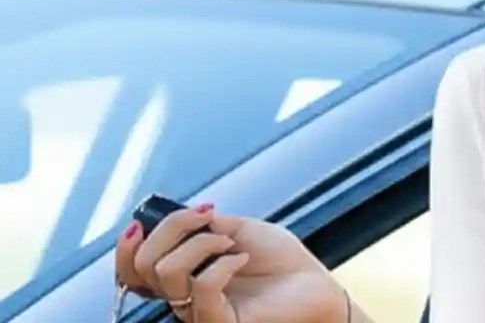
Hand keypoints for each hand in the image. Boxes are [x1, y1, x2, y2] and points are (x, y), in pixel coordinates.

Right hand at [115, 203, 348, 322]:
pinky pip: (202, 289)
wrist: (314, 284)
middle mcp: (184, 298)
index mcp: (183, 277)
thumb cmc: (281, 261)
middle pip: (143, 265)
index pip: (132, 270)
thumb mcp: (237, 230)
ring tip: (232, 242)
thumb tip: (179, 214)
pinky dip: (222, 264)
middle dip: (172, 228)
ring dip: (201, 242)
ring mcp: (200, 314)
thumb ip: (201, 226)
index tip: (145, 221)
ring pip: (167, 272)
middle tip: (209, 219)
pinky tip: (242, 259)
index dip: (126, 246)